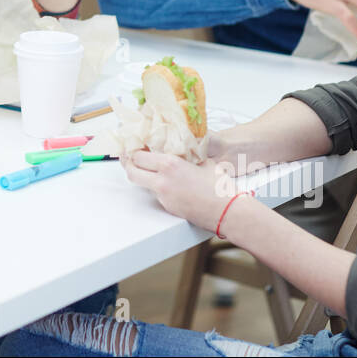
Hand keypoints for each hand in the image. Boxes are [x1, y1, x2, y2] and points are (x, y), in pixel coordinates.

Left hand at [122, 149, 238, 229]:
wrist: (227, 212)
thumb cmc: (219, 186)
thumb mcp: (203, 161)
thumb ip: (187, 152)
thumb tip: (181, 145)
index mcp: (169, 165)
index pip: (138, 156)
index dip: (133, 151)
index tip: (134, 146)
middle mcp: (162, 182)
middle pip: (132, 173)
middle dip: (128, 164)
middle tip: (129, 158)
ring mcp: (163, 197)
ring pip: (143, 185)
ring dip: (142, 176)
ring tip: (148, 168)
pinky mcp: (168, 208)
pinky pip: (157, 194)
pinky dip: (158, 187)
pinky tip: (168, 182)